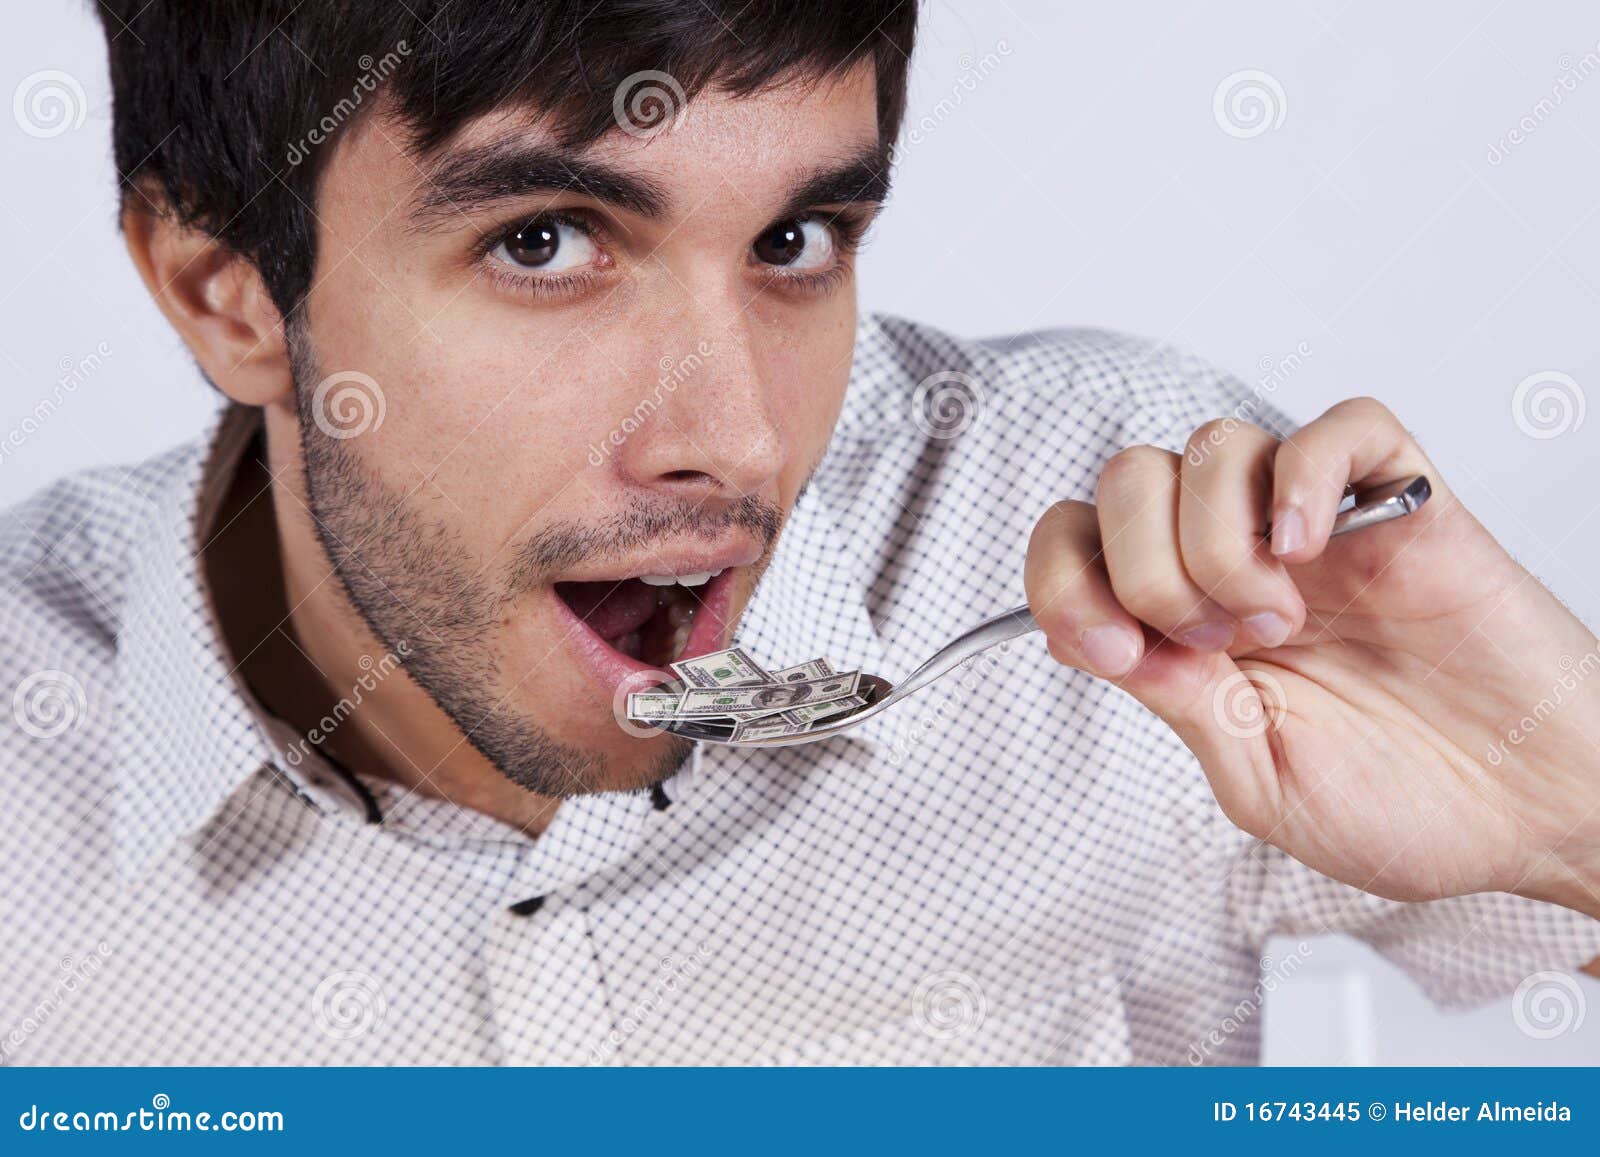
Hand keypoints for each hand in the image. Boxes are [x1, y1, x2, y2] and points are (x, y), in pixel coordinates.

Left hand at [1024, 397, 1599, 918]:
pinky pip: (1341, 429)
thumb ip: (1178, 703)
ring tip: (1280, 621)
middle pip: (1128, 478)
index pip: (1078, 544)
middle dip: (1139, 564)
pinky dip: (1304, 473)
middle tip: (1209, 642)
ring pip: (1214, 446)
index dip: (1061, 579)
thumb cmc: (1409, 806)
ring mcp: (1320, 530)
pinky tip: (1310, 548)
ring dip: (1216, 538)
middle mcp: (1240, 563)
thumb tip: (1094, 633)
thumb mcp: (1259, 782)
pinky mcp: (1405, 505)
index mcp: (1190, 627)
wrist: (1538, 814)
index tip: (1107, 645)